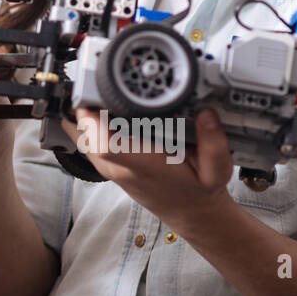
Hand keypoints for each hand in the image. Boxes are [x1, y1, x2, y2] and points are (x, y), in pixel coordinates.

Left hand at [62, 106, 233, 229]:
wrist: (189, 211)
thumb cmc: (197, 190)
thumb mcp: (217, 172)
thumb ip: (215, 144)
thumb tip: (207, 115)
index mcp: (142, 165)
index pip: (106, 145)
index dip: (93, 120)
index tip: (93, 97)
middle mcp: (119, 167)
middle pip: (84, 134)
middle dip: (84, 106)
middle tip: (95, 84)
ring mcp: (108, 167)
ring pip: (79, 135)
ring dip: (81, 113)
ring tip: (95, 92)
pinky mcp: (105, 164)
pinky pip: (84, 139)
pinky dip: (84, 122)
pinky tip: (94, 107)